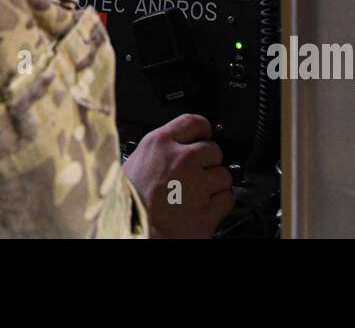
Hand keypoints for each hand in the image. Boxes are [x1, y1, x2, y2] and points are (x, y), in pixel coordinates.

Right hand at [121, 113, 234, 238]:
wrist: (132, 233)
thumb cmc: (127, 204)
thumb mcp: (133, 164)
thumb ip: (157, 151)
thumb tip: (171, 147)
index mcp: (160, 144)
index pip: (194, 122)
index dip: (202, 129)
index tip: (204, 135)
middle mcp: (183, 160)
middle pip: (214, 149)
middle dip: (208, 162)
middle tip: (195, 175)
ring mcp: (198, 185)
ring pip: (224, 175)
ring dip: (215, 184)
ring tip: (196, 195)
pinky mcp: (208, 210)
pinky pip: (227, 199)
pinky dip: (219, 204)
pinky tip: (202, 208)